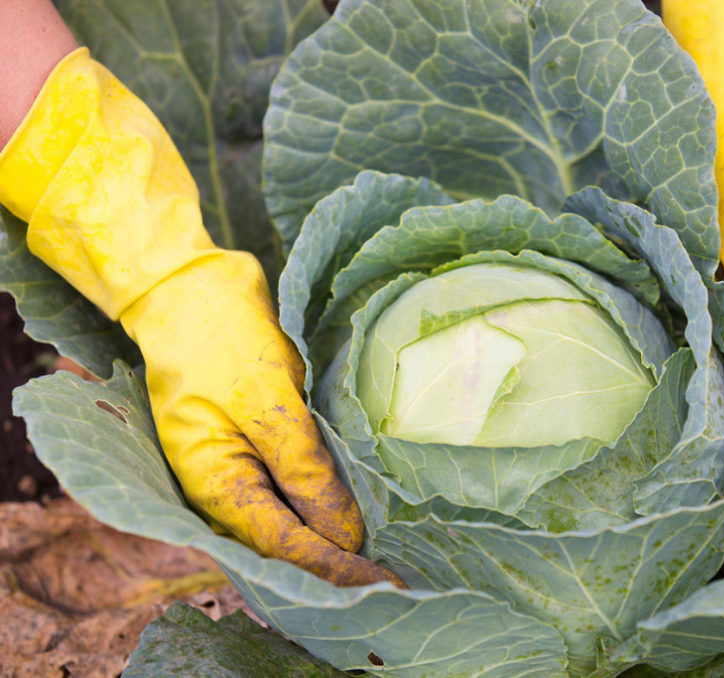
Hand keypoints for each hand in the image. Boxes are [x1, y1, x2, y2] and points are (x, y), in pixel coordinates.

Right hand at [0, 45, 401, 586]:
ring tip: (379, 550)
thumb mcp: (268, 404)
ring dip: (329, 533)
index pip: (280, 543)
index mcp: (213, 482)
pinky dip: (320, 499)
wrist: (191, 287)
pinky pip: (289, 485)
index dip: (329, 566)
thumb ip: (304, 469)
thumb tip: (341, 532)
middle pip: (282, 541)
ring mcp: (237, 463)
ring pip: (287, 517)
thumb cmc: (220, 340)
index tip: (376, 583)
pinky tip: (354, 508)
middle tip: (387, 575)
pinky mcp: (256, 441)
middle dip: (332, 560)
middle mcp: (222, 484)